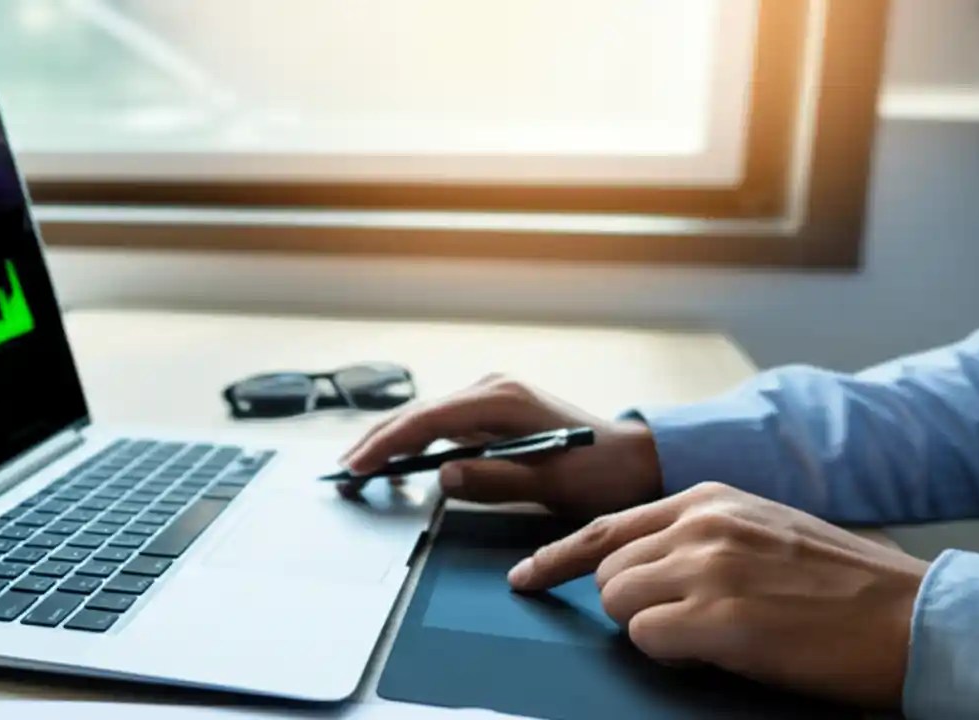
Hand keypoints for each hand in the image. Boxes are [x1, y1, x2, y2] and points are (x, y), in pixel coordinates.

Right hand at [339, 375, 663, 516]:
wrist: (634, 458)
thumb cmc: (599, 471)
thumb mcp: (550, 483)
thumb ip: (495, 478)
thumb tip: (441, 474)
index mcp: (503, 400)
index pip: (429, 419)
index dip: (388, 443)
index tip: (358, 467)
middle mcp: (492, 389)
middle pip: (420, 412)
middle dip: (379, 440)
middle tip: (344, 470)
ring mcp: (492, 397)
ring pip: (427, 416)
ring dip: (392, 439)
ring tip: (358, 466)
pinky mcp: (494, 411)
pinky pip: (443, 423)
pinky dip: (414, 440)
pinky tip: (395, 459)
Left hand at [507, 482, 929, 708]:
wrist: (906, 615)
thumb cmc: (837, 582)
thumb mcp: (757, 530)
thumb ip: (694, 536)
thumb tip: (638, 568)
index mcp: (705, 499)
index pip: (606, 527)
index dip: (559, 558)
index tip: (526, 577)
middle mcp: (699, 524)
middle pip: (608, 573)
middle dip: (634, 607)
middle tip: (688, 622)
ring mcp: (706, 568)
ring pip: (619, 605)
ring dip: (652, 630)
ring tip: (713, 634)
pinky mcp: (718, 617)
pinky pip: (646, 640)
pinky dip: (671, 654)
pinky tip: (719, 650)